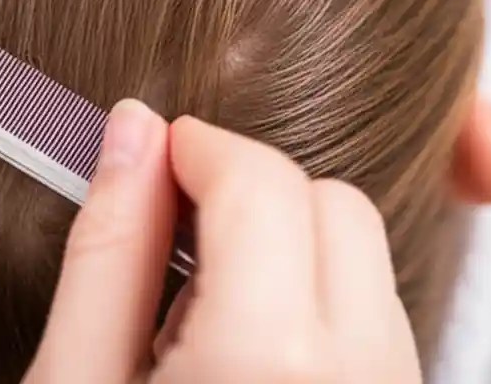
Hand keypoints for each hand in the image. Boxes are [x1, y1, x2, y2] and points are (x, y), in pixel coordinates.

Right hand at [26, 101, 420, 383]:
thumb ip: (106, 255)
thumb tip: (131, 132)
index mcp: (265, 357)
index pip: (261, 183)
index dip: (199, 148)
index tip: (158, 155)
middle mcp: (356, 373)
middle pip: (336, 206)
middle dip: (259, 190)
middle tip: (180, 231)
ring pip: (370, 257)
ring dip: (297, 245)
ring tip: (208, 312)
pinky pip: (384, 319)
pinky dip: (326, 301)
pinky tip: (254, 352)